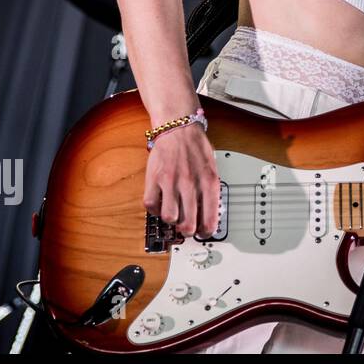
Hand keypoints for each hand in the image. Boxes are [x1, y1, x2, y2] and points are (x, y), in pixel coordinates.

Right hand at [143, 123, 219, 237]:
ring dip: (171, 220)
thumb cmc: (196, 149)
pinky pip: (151, 205)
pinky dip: (155, 209)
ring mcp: (171, 182)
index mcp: (209, 183)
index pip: (210, 219)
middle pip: (187, 224)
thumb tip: (209, 215)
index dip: (206, 232)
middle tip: (186, 227)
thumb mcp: (213, 170)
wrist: (179, 130)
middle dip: (187, 231)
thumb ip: (211, 193)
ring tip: (174, 213)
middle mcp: (190, 184)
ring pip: (169, 218)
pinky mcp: (154, 179)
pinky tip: (161, 203)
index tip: (203, 233)